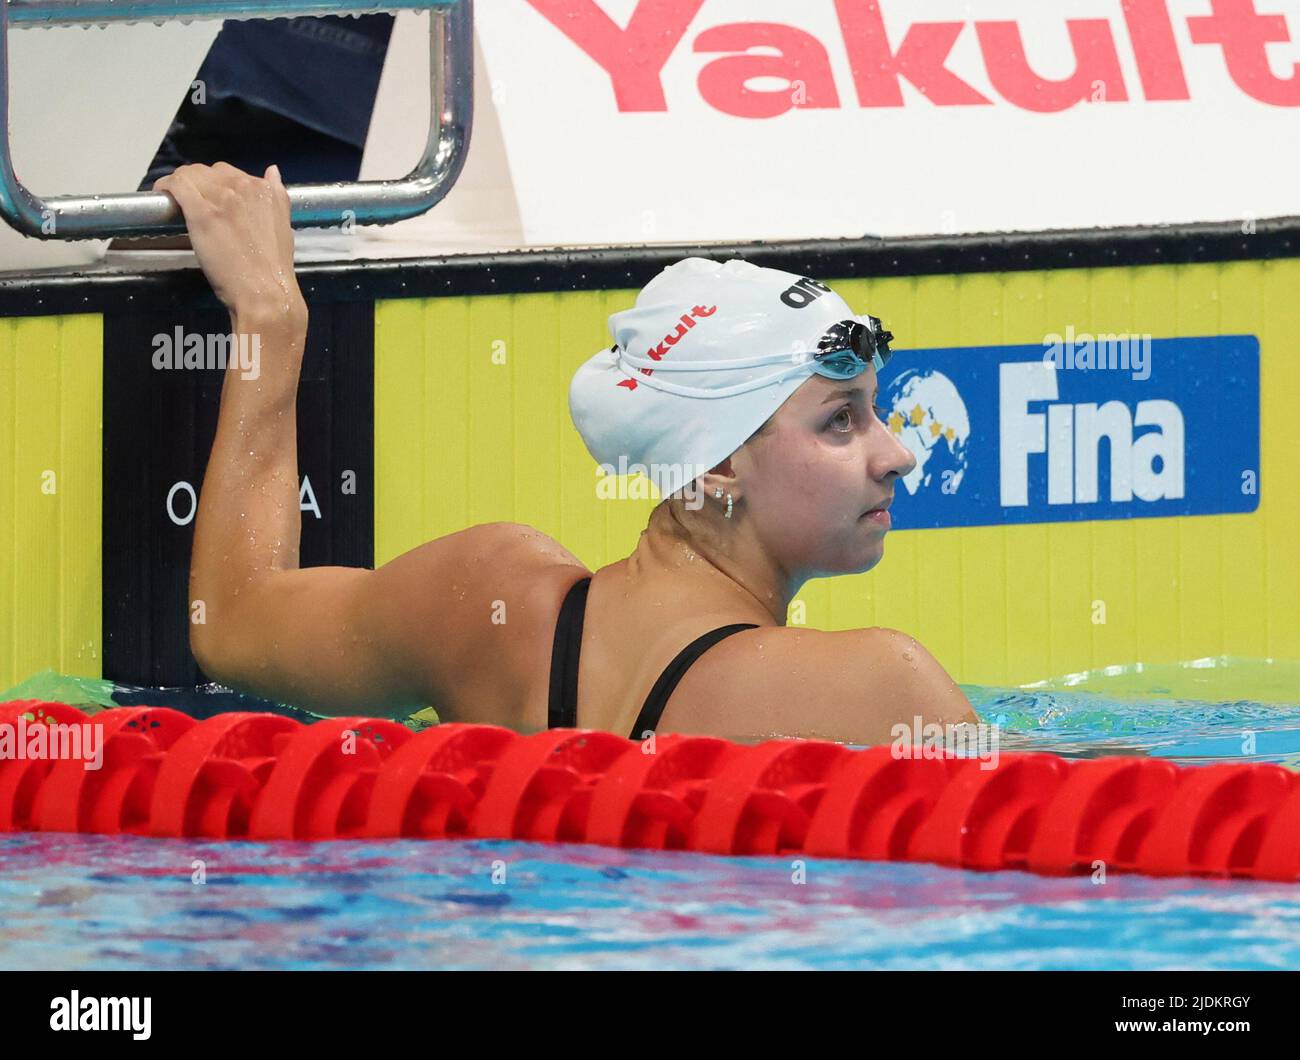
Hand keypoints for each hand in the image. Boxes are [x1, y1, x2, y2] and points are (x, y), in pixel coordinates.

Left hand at [153, 162, 304, 320]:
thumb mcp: (284, 224)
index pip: (231, 174)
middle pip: (210, 172)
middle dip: (200, 183)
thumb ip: (277, 196)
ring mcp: (221, 198)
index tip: (212, 200)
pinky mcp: (201, 212)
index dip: (218, 185)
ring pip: (190, 174)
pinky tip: (162, 196)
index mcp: (264, 190)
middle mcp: (244, 186)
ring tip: (175, 200)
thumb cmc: (274, 267)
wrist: (266, 292)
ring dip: (180, 183)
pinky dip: (165, 186)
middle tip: (195, 203)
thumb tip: (272, 171)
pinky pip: (176, 185)